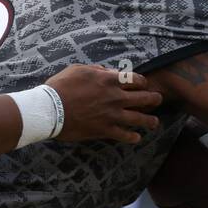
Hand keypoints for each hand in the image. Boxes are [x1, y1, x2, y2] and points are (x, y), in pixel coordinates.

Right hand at [47, 65, 161, 144]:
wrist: (49, 110)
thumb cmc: (60, 87)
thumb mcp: (77, 69)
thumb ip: (96, 69)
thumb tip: (107, 71)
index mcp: (109, 80)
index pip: (135, 79)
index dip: (142, 82)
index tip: (143, 84)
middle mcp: (115, 97)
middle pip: (144, 98)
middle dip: (154, 99)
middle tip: (157, 100)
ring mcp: (112, 115)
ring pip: (139, 118)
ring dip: (149, 120)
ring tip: (154, 123)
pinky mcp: (105, 130)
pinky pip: (125, 135)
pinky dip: (132, 137)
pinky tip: (136, 137)